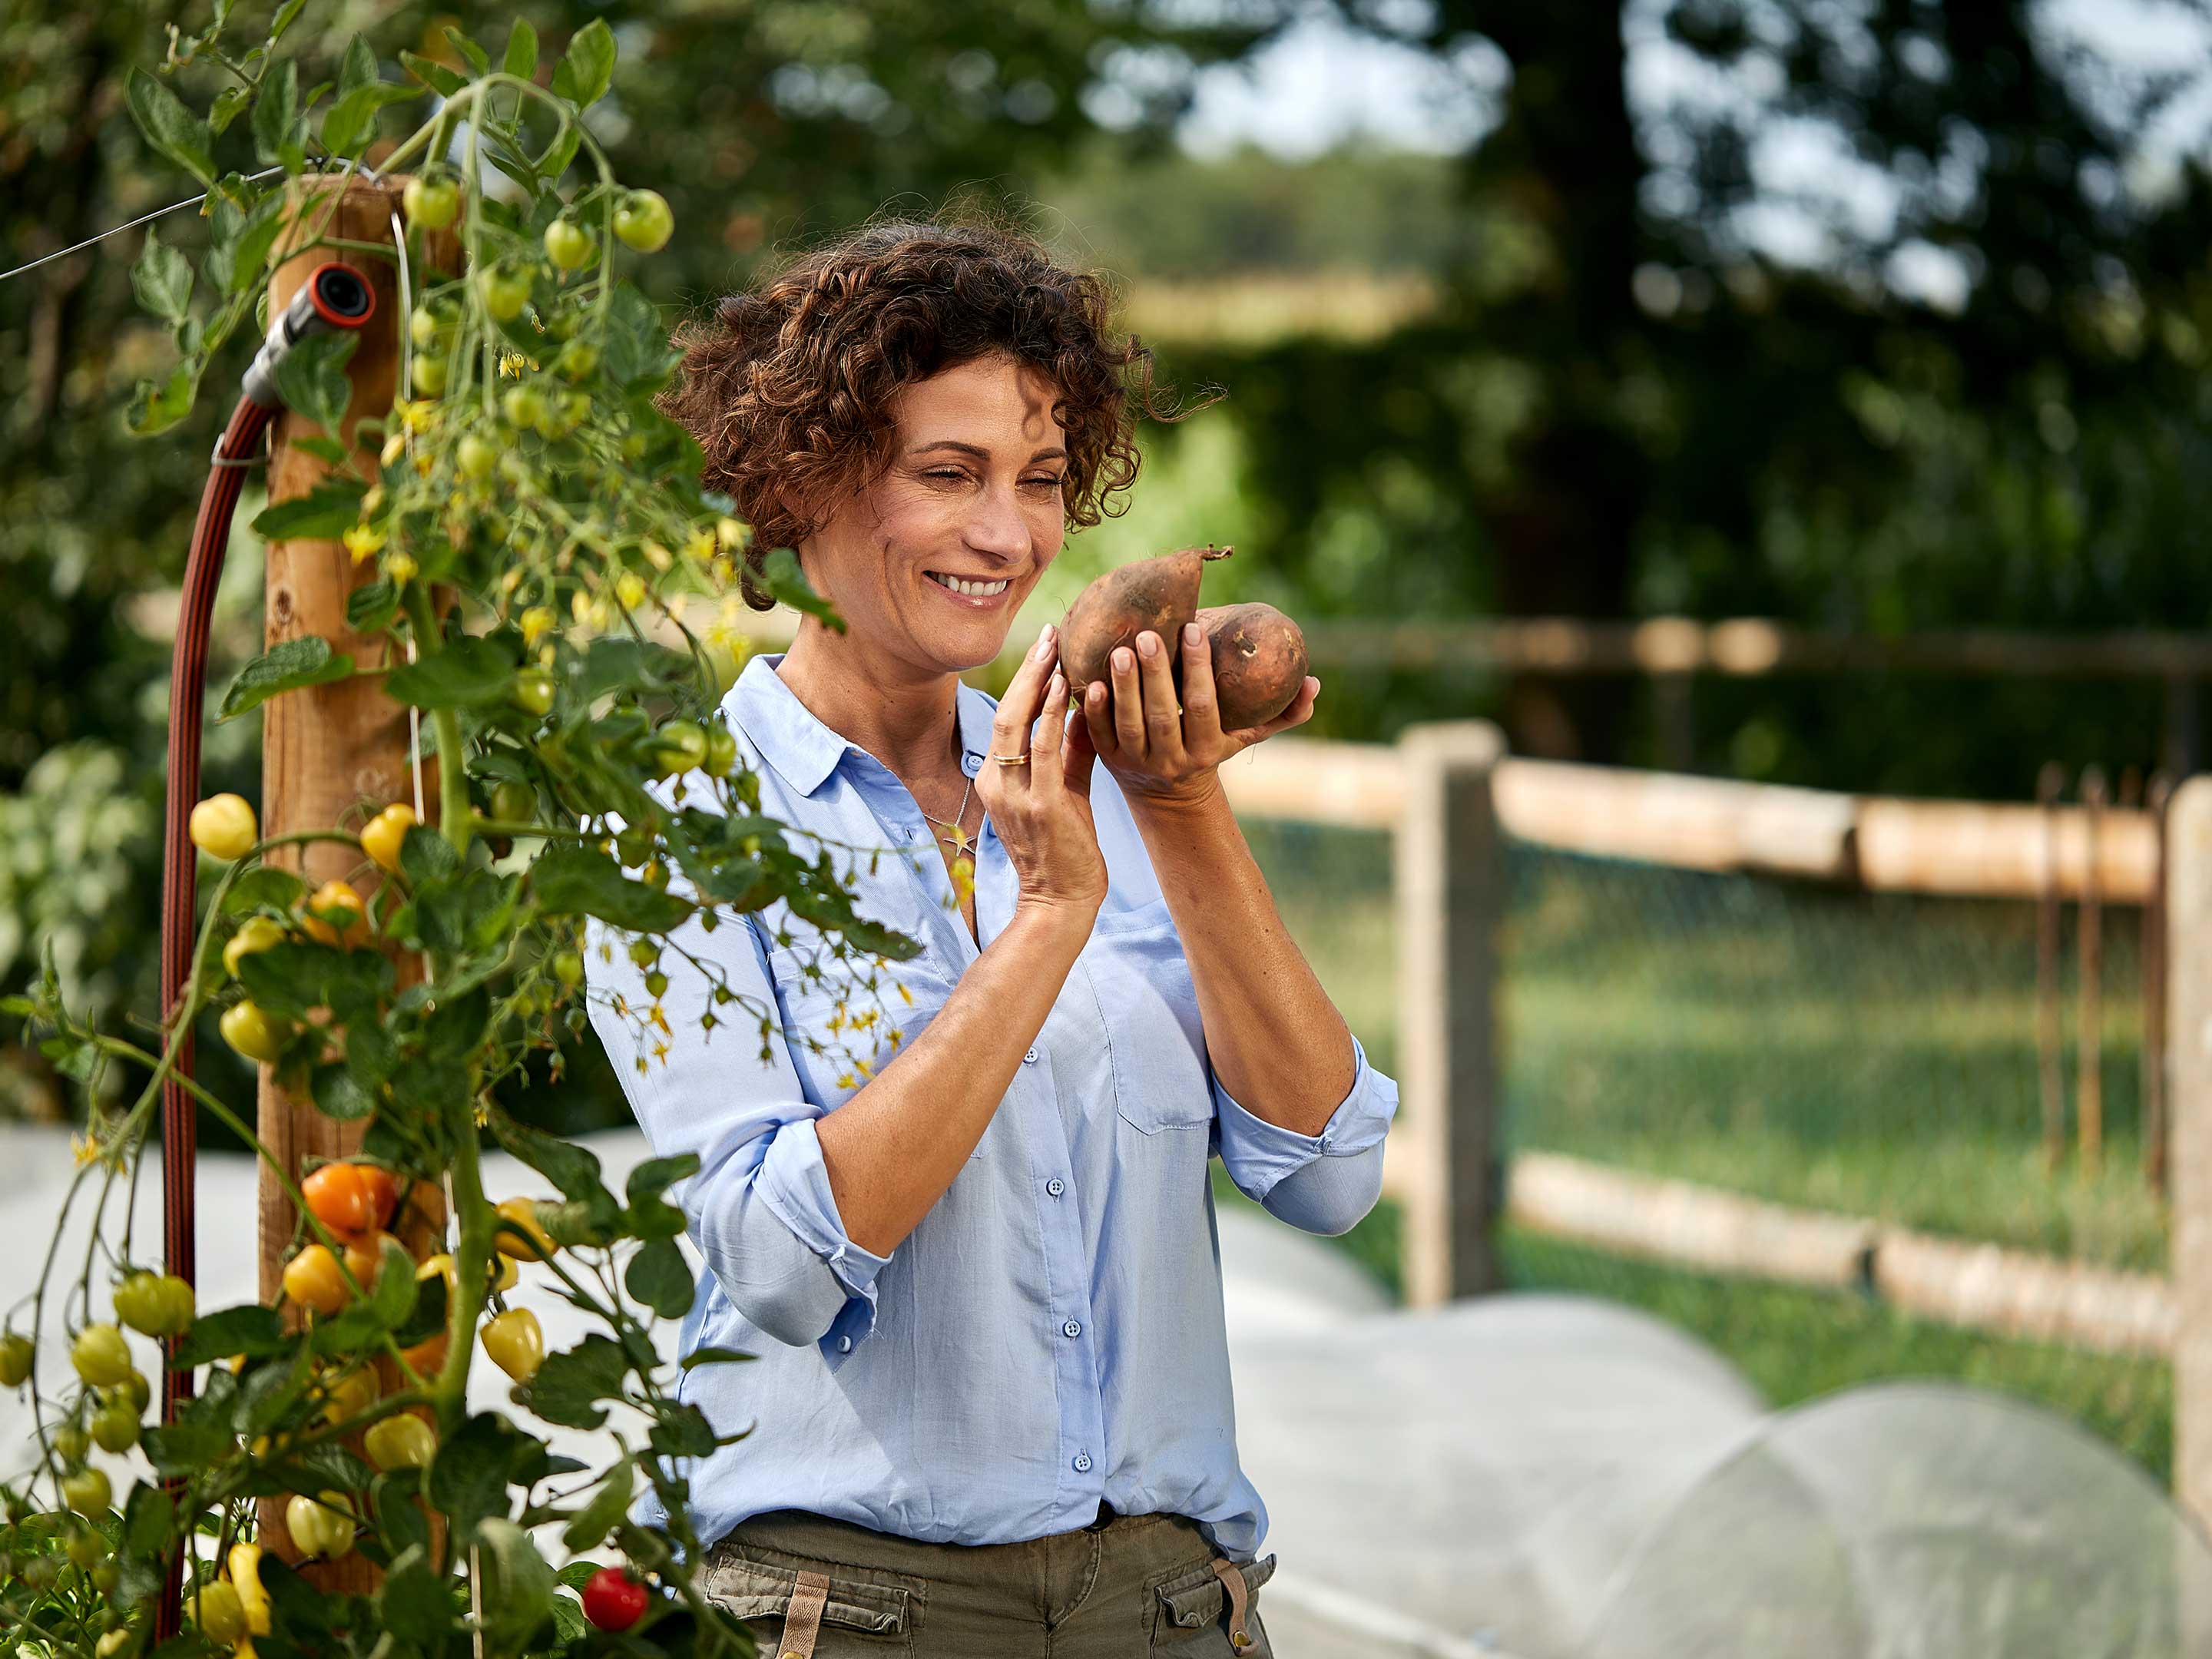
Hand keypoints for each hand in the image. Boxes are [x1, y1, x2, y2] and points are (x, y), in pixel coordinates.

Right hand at [980, 622, 1107, 921]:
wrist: (1062, 901)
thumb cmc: (1066, 847)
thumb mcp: (1065, 789)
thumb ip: (1071, 749)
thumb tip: (1084, 704)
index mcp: (996, 778)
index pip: (1007, 717)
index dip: (1025, 679)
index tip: (1047, 645)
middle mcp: (996, 782)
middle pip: (1005, 711)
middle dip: (1028, 669)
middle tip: (1051, 633)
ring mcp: (1014, 794)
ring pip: (1018, 724)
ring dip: (1040, 682)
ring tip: (1060, 647)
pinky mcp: (1040, 806)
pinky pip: (1045, 750)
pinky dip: (1054, 715)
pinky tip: (1069, 688)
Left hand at [1076, 623, 1319, 802]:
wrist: (1169, 793)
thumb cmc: (1213, 747)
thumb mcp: (1247, 736)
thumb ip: (1283, 713)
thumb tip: (1314, 683)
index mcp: (1207, 749)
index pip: (1203, 706)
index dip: (1198, 668)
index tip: (1193, 628)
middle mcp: (1171, 760)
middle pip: (1162, 715)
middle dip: (1156, 675)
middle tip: (1149, 634)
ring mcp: (1137, 762)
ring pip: (1128, 724)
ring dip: (1124, 687)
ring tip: (1120, 650)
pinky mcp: (1108, 761)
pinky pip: (1098, 735)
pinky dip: (1093, 710)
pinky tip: (1090, 680)